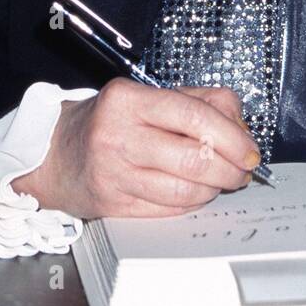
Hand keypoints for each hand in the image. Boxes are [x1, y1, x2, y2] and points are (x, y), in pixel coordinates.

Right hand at [11, 78, 259, 219]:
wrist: (55, 154)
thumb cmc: (112, 122)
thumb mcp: (150, 97)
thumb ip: (200, 102)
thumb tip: (240, 127)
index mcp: (129, 100)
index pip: (194, 117)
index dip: (232, 137)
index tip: (250, 151)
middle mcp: (118, 136)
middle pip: (194, 158)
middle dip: (231, 169)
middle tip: (243, 170)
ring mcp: (113, 174)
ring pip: (184, 190)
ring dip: (215, 188)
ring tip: (221, 181)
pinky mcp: (113, 205)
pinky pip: (168, 209)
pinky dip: (192, 203)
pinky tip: (196, 192)